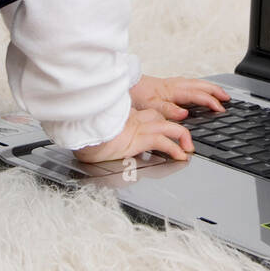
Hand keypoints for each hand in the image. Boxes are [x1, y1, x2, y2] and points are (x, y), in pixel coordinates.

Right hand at [72, 105, 196, 163]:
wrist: (80, 133)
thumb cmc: (85, 134)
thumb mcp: (97, 133)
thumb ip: (103, 135)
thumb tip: (95, 147)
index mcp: (125, 118)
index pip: (148, 114)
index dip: (160, 121)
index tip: (166, 127)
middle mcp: (133, 120)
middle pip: (160, 117)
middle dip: (174, 127)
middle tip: (184, 138)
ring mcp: (137, 127)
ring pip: (168, 127)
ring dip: (182, 137)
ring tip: (188, 148)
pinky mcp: (138, 136)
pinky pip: (162, 141)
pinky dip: (174, 148)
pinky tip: (180, 156)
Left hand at [129, 75, 229, 119]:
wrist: (124, 84)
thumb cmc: (135, 95)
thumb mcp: (151, 106)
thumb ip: (168, 110)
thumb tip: (185, 114)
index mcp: (173, 90)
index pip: (198, 95)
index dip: (211, 102)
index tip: (221, 109)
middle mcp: (175, 85)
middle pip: (201, 85)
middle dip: (216, 91)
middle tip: (227, 98)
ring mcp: (172, 83)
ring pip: (196, 82)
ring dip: (209, 87)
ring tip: (219, 93)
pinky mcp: (167, 84)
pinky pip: (189, 83)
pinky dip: (199, 86)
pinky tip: (198, 89)